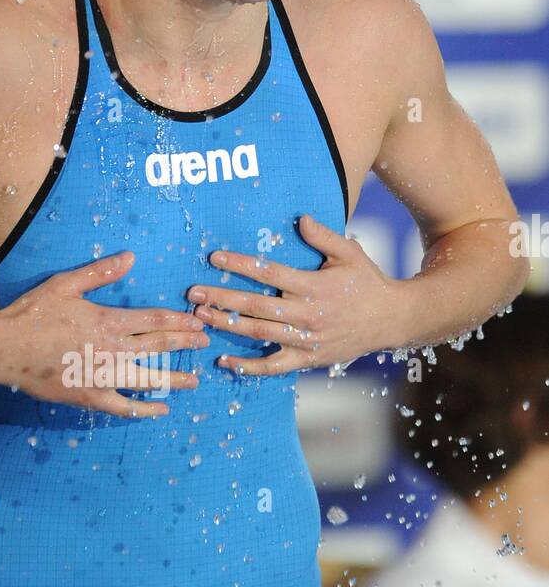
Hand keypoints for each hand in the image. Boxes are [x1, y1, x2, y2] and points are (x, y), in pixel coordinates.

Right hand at [0, 250, 209, 417]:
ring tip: (194, 381)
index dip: (177, 321)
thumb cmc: (32, 314)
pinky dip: (145, 409)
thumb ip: (99, 272)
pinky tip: (162, 410)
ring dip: (174, 378)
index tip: (196, 322)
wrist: (5, 349)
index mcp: (107, 321)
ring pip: (148, 378)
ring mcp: (102, 376)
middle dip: (184, 344)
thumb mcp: (65, 284)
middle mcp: (111, 350)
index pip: (153, 320)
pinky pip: (124, 406)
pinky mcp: (90, 396)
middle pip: (157, 347)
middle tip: (205, 343)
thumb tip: (130, 257)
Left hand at [187, 215, 403, 376]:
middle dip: (222, 299)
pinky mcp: (308, 359)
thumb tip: (300, 219)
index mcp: (314, 286)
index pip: (270, 273)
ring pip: (260, 334)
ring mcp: (306, 340)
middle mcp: (307, 314)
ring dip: (228, 327)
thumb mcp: (350, 253)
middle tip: (193, 293)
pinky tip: (225, 361)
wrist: (391, 320)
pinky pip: (274, 367)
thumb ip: (323, 237)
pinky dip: (249, 367)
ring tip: (201, 318)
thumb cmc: (367, 282)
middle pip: (256, 307)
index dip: (240, 266)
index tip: (214, 258)